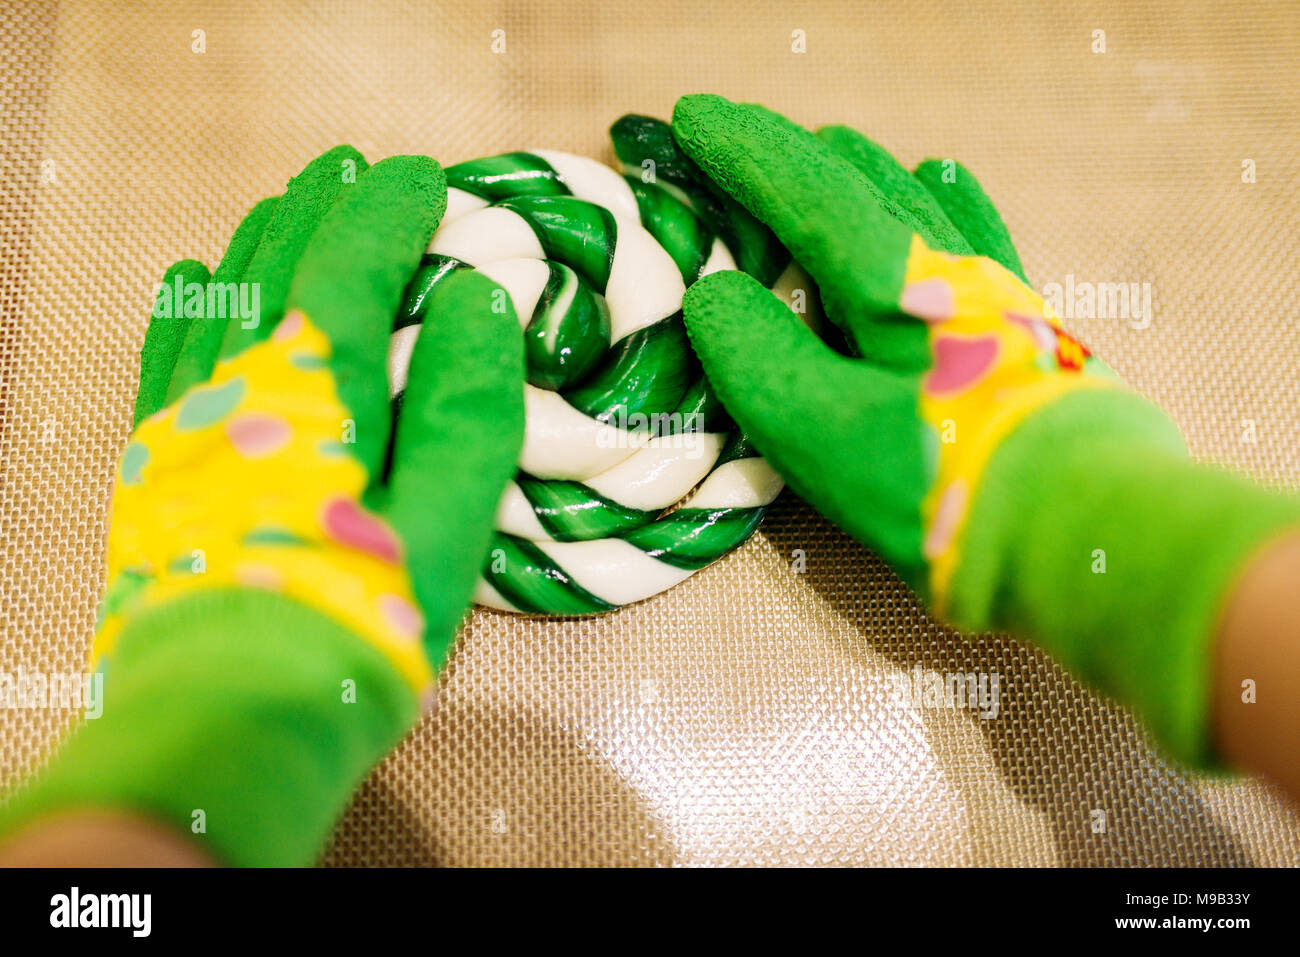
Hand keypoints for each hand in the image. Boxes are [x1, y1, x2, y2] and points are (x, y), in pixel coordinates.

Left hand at [0, 147, 522, 864]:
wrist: (228, 718)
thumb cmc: (357, 619)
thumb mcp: (445, 522)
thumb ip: (465, 408)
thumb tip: (476, 302)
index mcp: (319, 392)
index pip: (351, 268)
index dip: (389, 213)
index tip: (423, 177)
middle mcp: (240, 388)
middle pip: (277, 269)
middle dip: (321, 212)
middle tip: (354, 171)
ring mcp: (187, 426)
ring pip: (218, 303)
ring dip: (257, 244)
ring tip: (287, 207)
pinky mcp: (156, 470)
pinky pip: (165, 359)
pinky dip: (186, 308)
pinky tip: (194, 283)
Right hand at [672, 94, 1299, 768]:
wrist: (1078, 529)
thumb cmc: (936, 481)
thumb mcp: (819, 427)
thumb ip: (758, 353)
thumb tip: (717, 294)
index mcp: (887, 280)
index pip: (803, 190)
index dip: (740, 151)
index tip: (689, 116)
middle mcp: (944, 263)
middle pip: (857, 180)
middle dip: (787, 156)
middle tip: (730, 143)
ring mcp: (993, 288)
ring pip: (916, 196)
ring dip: (855, 169)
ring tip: (819, 149)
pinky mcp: (1025, 325)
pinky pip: (976, 231)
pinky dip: (941, 196)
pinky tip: (941, 174)